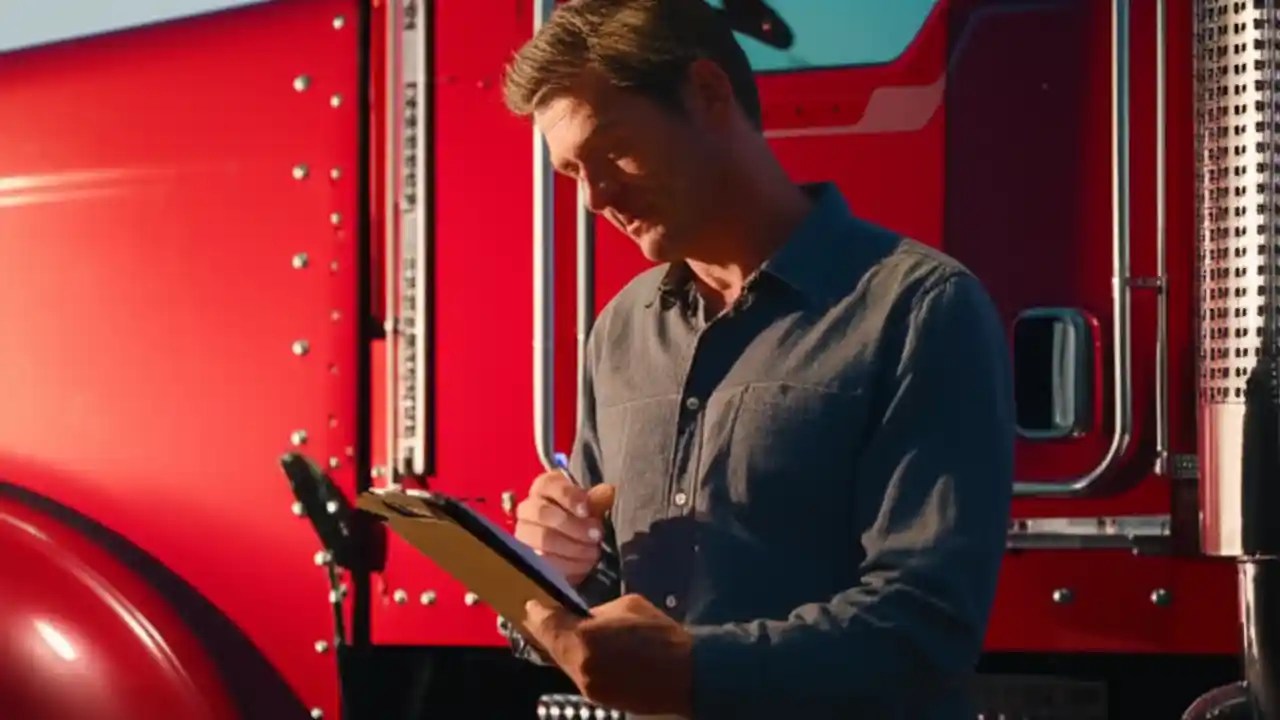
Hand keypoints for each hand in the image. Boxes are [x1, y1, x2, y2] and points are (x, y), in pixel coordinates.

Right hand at [514, 470, 614, 584]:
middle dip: (572, 526)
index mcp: (544, 487)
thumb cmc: (582, 514)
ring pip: (542, 539)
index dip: (569, 498)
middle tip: (596, 535)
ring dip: (571, 547)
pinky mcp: (531, 557)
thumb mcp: (592, 503)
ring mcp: (525, 533)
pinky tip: (586, 564)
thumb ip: (598, 498)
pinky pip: (546, 562)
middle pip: (542, 513)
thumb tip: (607, 492)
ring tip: (594, 552)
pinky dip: (569, 564)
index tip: (586, 511)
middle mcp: (528, 507)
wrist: (574, 539)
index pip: (549, 486)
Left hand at [522, 594, 693, 716]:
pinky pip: (580, 674)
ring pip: (564, 662)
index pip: (546, 624)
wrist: (688, 674)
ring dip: (563, 647)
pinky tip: (588, 651)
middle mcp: (579, 666)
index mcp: (584, 639)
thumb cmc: (660, 633)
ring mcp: (588, 686)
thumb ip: (597, 612)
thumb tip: (582, 617)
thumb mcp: (627, 606)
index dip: (536, 612)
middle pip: (550, 646)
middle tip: (543, 615)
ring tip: (567, 632)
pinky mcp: (598, 698)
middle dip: (547, 630)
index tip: (532, 603)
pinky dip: (579, 661)